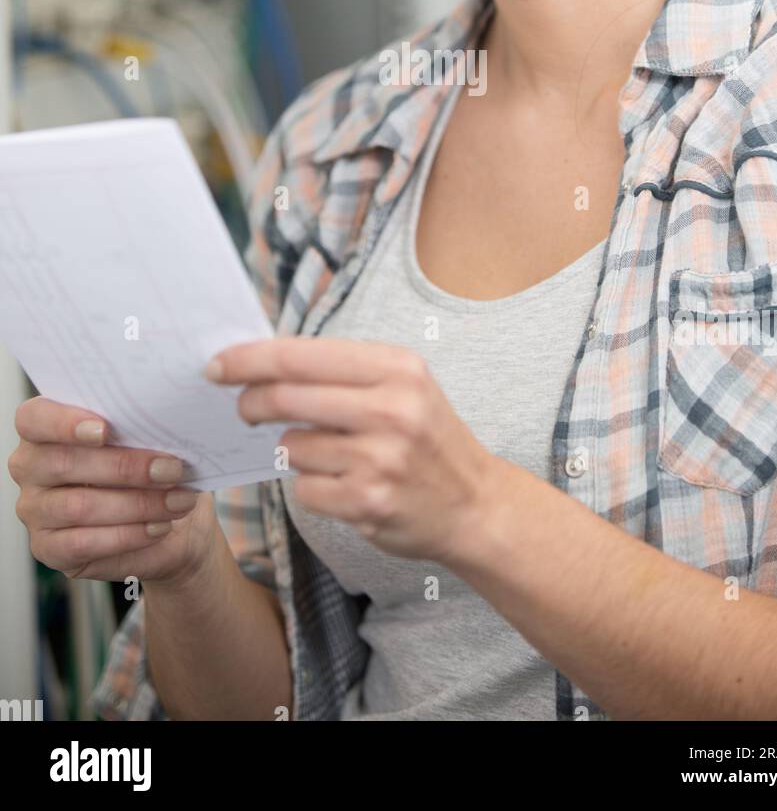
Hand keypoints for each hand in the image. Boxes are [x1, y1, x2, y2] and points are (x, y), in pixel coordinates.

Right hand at [9, 397, 216, 585]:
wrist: (170, 520)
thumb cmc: (153, 466)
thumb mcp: (150, 437)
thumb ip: (142, 423)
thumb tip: (169, 412)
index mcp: (45, 427)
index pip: (35, 417)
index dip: (64, 422)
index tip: (104, 430)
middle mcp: (31, 466)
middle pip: (64, 463)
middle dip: (124, 466)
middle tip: (170, 469)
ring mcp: (35, 509)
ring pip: (79, 506)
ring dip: (137, 503)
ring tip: (178, 501)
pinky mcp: (48, 548)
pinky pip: (84, 542)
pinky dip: (129, 534)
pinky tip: (159, 526)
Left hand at [206, 335, 498, 562]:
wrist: (474, 504)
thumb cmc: (425, 436)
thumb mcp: (401, 385)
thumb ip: (342, 370)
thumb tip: (262, 361)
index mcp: (396, 367)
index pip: (301, 355)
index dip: (249, 359)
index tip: (218, 365)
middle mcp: (391, 408)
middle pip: (285, 397)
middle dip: (251, 402)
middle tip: (244, 409)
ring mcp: (379, 458)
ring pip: (292, 446)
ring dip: (294, 450)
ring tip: (329, 454)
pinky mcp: (367, 501)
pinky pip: (304, 488)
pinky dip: (311, 486)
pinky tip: (343, 485)